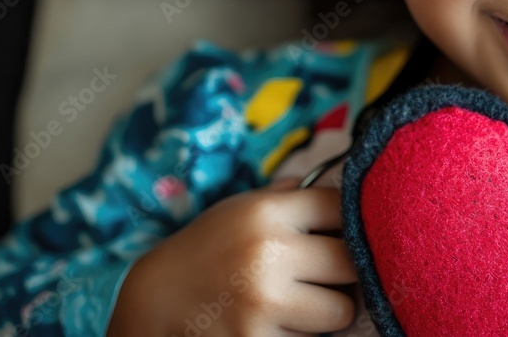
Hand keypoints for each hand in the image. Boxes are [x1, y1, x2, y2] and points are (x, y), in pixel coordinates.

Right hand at [107, 177, 357, 336]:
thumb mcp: (242, 209)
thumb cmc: (209, 248)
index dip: (347, 219)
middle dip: (343, 272)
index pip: (341, 206)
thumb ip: (289, 196)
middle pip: (352, 262)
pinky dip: (299, 335)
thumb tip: (342, 187)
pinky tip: (273, 322)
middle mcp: (268, 254)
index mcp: (266, 213)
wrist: (155, 301)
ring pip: (339, 311)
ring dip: (324, 312)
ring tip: (294, 303)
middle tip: (323, 275)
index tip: (337, 230)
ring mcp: (264, 303)